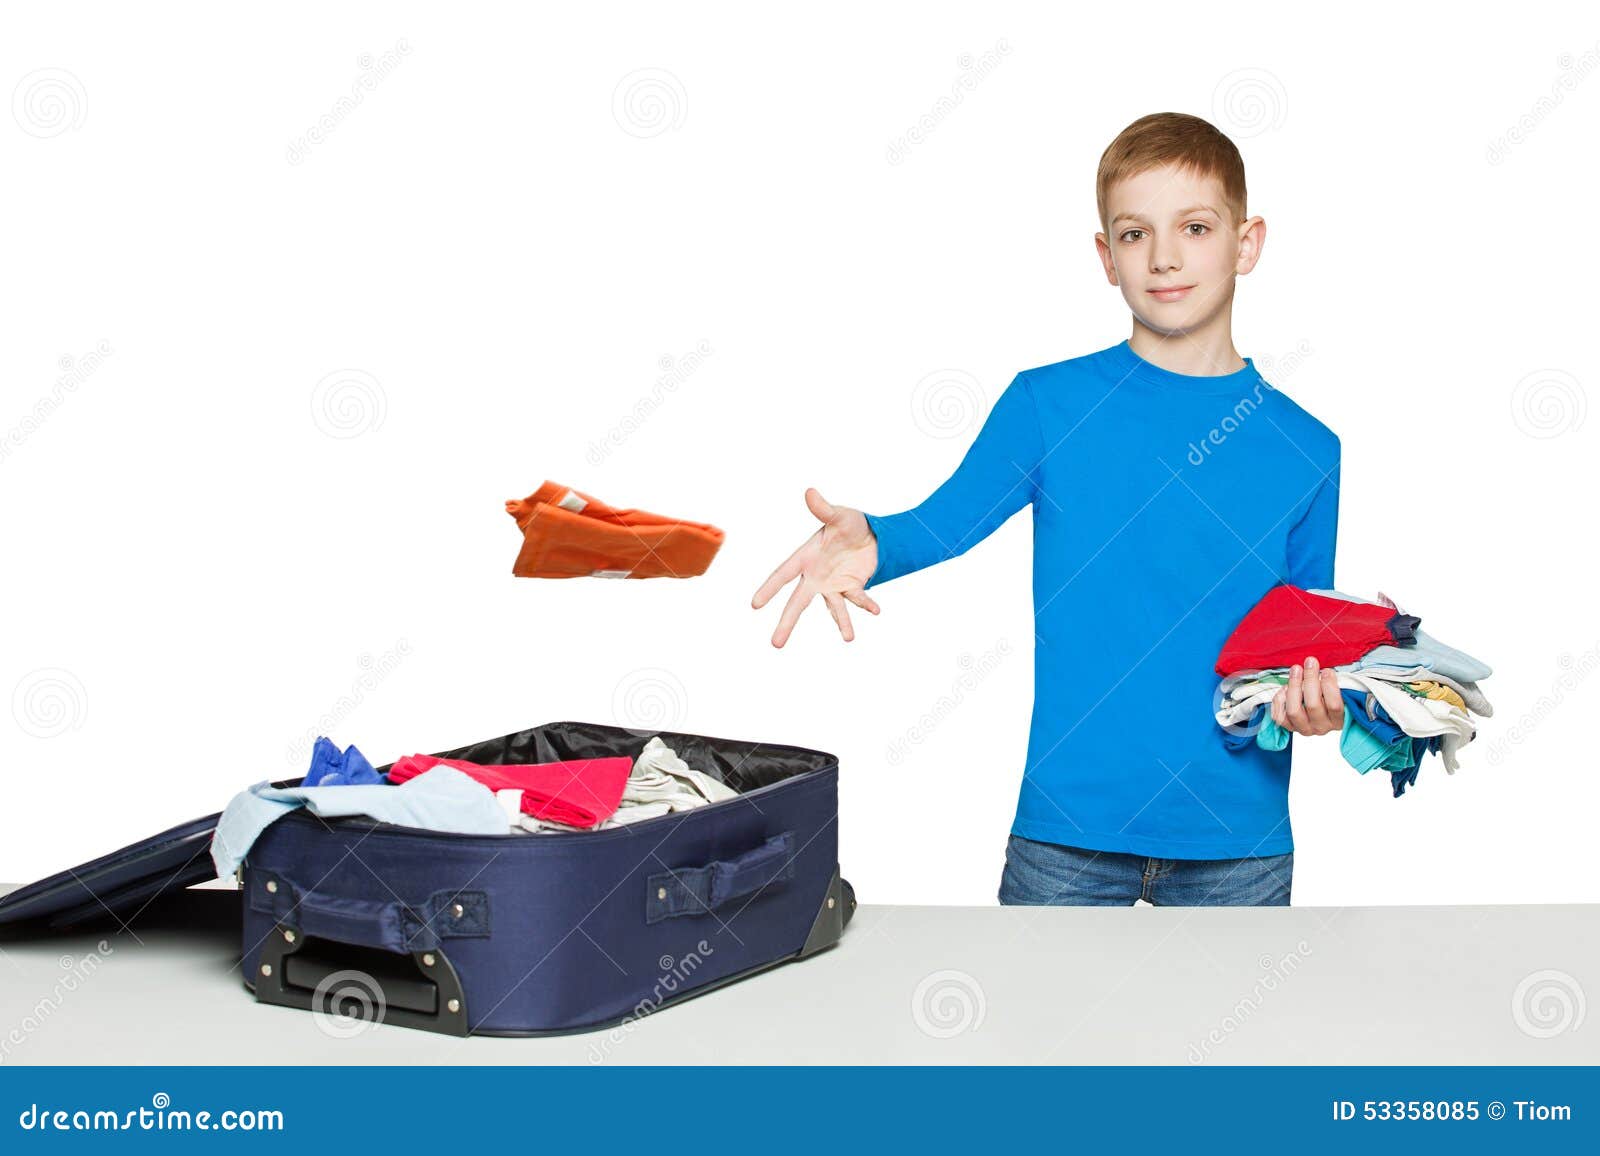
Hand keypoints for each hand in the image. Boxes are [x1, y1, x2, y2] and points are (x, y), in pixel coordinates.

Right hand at [752, 488, 879, 646]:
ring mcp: (833, 585)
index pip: (783, 574)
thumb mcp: (839, 516)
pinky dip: (866, 604)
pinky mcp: (852, 588)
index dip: (769, 589)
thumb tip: (810, 492)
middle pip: (798, 602)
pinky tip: (876, 609)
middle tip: (775, 644)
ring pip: (833, 608)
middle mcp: (816, 576)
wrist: (872, 536)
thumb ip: (824, 509)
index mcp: (806, 558)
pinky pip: (858, 598)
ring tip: (849, 638)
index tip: (755, 605)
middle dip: (787, 622)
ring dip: (842, 622)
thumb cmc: (849, 524)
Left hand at [1271, 656, 1343, 735]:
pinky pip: (1279, 715)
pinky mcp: (1289, 727)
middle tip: (1310, 662)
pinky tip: (1285, 688)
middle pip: (1313, 705)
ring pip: (1294, 710)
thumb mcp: (1336, 691)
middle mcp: (1321, 727)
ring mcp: (1304, 729)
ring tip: (1296, 669)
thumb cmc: (1327, 697)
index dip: (1329, 686)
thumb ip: (1331, 682)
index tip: (1326, 670)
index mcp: (1337, 720)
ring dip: (1294, 686)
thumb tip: (1321, 667)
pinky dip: (1280, 699)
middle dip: (1310, 680)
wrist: (1315, 710)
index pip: (1334, 706)